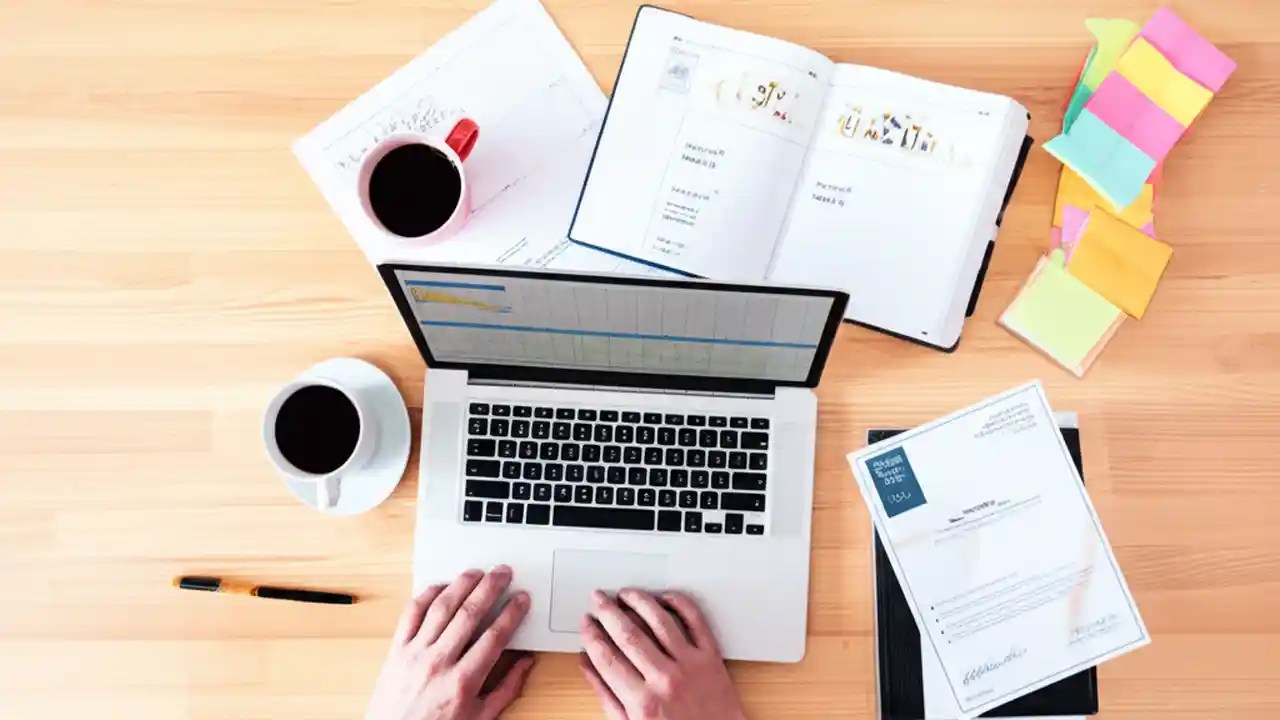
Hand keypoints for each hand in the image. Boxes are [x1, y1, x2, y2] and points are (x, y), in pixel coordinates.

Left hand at [366, 566, 533, 719]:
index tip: (521, 599)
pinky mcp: (396, 650)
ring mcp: (415, 654)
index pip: (494, 637)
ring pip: (441, 608)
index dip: (512, 614)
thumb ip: (506, 688)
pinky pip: (411, 614)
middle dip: (490, 588)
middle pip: (469, 614)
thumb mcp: (480, 718)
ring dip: (461, 585)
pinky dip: (426, 595)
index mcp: (463, 682)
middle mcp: (438, 663)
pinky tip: (441, 586)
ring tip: (476, 572)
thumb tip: (526, 663)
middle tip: (502, 573)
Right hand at [579, 589, 746, 719]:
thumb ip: (607, 695)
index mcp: (642, 702)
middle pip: (628, 634)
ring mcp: (690, 665)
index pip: (607, 657)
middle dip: (607, 611)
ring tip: (625, 593)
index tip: (586, 624)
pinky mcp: (711, 657)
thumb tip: (588, 664)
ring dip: (638, 600)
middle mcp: (665, 679)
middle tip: (598, 598)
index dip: (592, 635)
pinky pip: (695, 620)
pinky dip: (679, 603)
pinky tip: (664, 597)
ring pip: (659, 620)